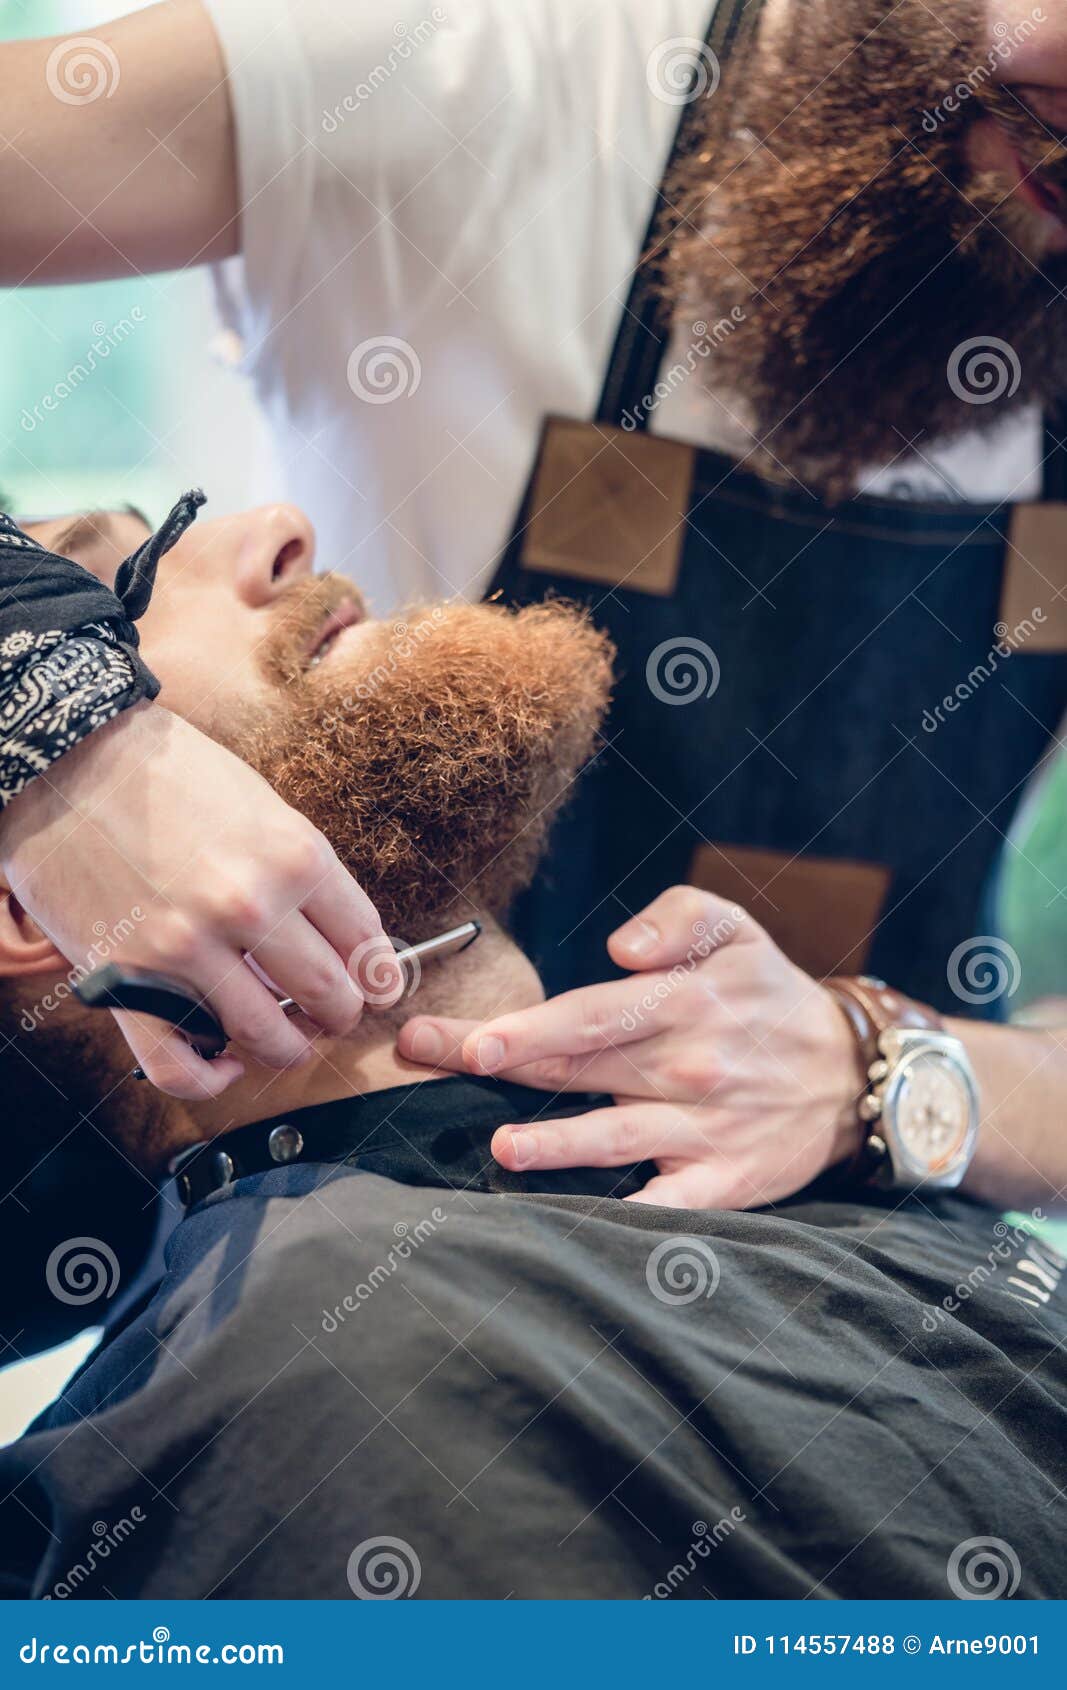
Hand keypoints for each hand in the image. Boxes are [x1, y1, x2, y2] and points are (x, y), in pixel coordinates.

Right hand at [0, 703, 401, 1098]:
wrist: (66, 762)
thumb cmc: (167, 776)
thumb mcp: (260, 805)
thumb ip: (303, 874)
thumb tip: (345, 937)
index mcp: (294, 856)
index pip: (365, 941)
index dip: (375, 973)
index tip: (373, 984)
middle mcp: (248, 905)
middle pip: (329, 996)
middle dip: (339, 1014)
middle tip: (332, 1013)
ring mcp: (186, 949)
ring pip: (266, 1038)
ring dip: (285, 1048)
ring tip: (285, 1038)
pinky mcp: (129, 982)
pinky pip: (182, 1066)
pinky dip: (211, 1079)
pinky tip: (225, 1064)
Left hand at [398, 885, 865, 1208]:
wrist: (850, 1075)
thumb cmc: (769, 996)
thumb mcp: (737, 931)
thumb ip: (679, 917)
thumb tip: (621, 945)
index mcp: (684, 1002)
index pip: (588, 1014)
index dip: (525, 1026)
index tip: (471, 1038)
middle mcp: (688, 1066)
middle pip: (577, 1067)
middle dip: (495, 1062)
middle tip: (423, 1058)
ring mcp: (704, 1129)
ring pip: (615, 1137)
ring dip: (557, 1145)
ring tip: (503, 1148)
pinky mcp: (722, 1181)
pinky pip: (664, 1205)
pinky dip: (622, 1214)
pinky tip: (571, 1218)